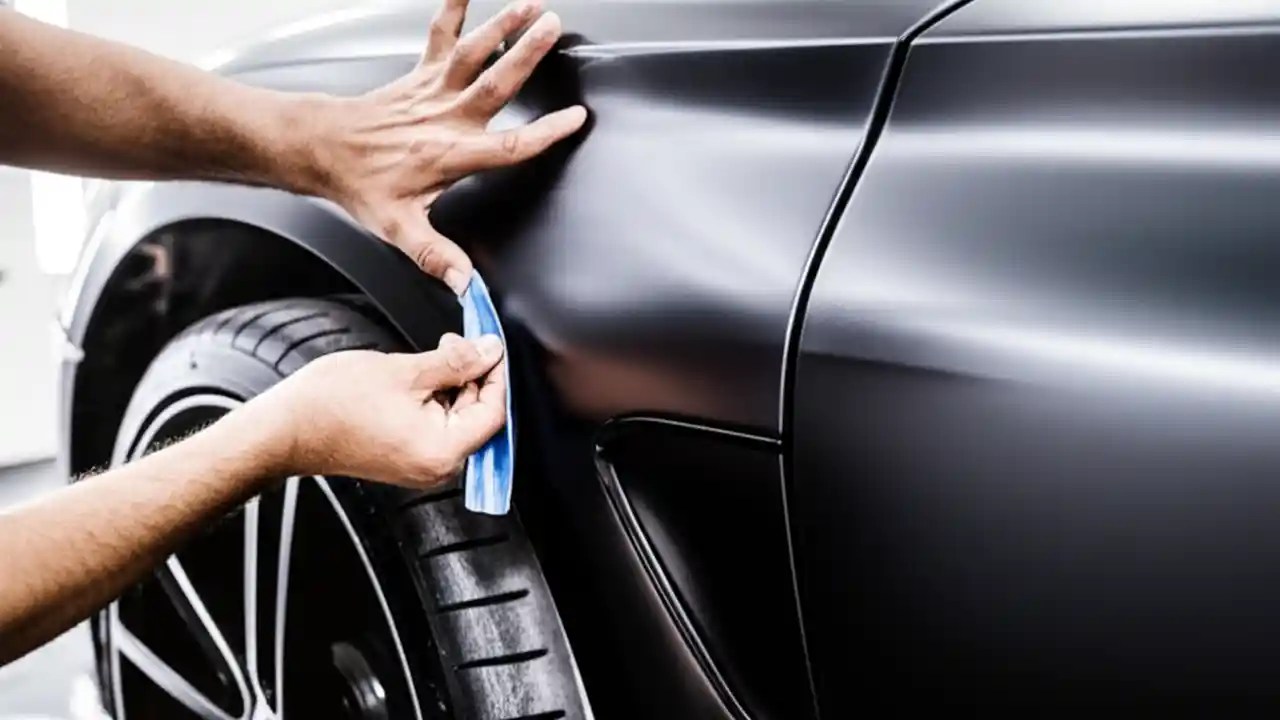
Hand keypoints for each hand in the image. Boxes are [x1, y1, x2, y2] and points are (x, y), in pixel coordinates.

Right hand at [246, 334, 505, 487]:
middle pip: (478, 417)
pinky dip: (435, 401)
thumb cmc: (332, 405)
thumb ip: (456, 362)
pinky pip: (436, 428)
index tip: (491, 347)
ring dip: (452, 386)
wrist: (287, 428)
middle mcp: (437, 468)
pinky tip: (420, 379)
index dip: (496, 374)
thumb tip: (488, 352)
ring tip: (431, 359)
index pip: (494, 412)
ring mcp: (421, 467)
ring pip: (457, 420)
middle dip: (472, 377)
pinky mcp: (406, 459)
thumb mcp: (406, 371)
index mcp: (443, 452)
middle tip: (458, 345)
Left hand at [307, 0, 585, 293]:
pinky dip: (452, 9)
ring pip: (474, 53)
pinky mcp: (419, 75)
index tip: (575, 118)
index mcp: (451, 154)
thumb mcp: (399, 228)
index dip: (545, 132)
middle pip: (496, 81)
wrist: (322, 148)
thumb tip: (467, 286)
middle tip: (554, 28)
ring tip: (530, 6)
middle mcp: (445, 117)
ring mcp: (433, 91)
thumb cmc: (362, 185)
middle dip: (527, 54)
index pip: (509, 145)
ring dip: (502, 26)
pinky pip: (439, 37)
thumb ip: (436, 256)